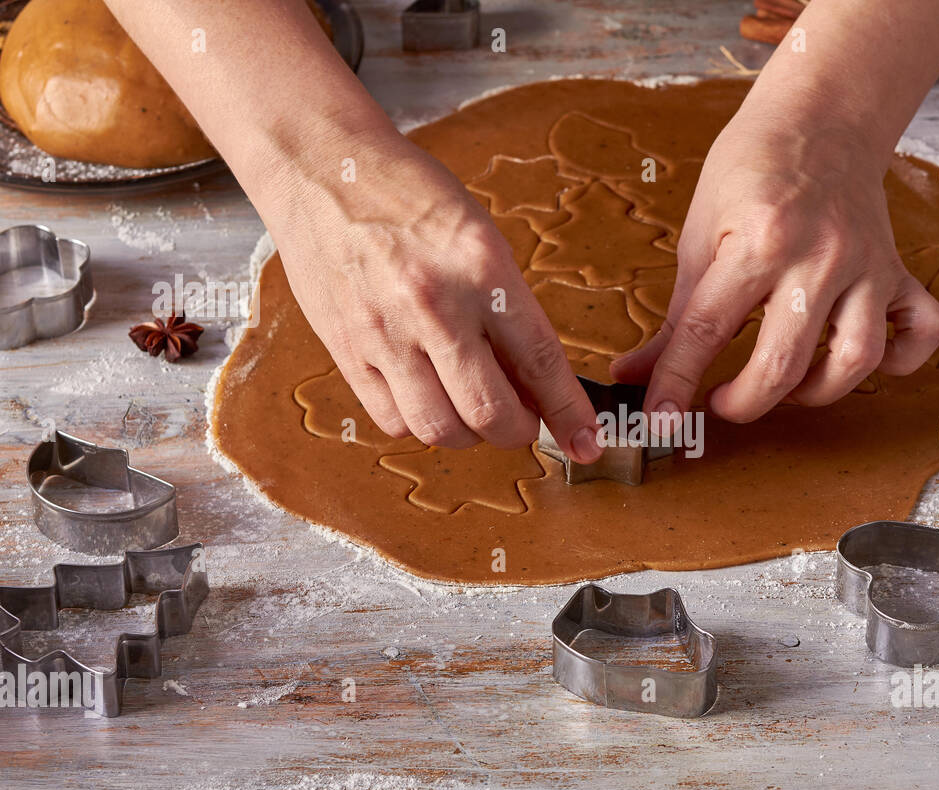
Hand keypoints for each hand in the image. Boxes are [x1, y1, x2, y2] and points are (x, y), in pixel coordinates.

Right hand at [265, 130, 600, 460]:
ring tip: (474, 410)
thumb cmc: (408, 196)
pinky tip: (428, 397)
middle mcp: (434, 305)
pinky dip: (419, 423)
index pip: (540, 361)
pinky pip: (391, 419)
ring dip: (469, 434)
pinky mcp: (346, 349)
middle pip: (489, 411)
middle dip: (518, 431)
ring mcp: (384, 332)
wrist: (320, 167)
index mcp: (481, 268)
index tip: (585, 441)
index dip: (568, 412)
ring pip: (439, 428)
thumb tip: (537, 382)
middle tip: (523, 421)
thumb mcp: (481, 237)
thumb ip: (508, 309)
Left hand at [611, 103, 938, 423]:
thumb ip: (675, 316)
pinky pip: (920, 331)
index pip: (708, 330)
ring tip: (783, 385)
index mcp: (758, 241)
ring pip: (856, 361)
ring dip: (815, 393)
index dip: (676, 383)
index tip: (659, 418)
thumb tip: (633, 375)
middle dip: (745, 403)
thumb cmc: (752, 171)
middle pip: (783, 363)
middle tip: (723, 402)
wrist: (819, 118)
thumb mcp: (700, 235)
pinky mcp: (897, 271)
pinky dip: (900, 362)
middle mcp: (819, 256)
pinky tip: (858, 360)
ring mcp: (867, 266)